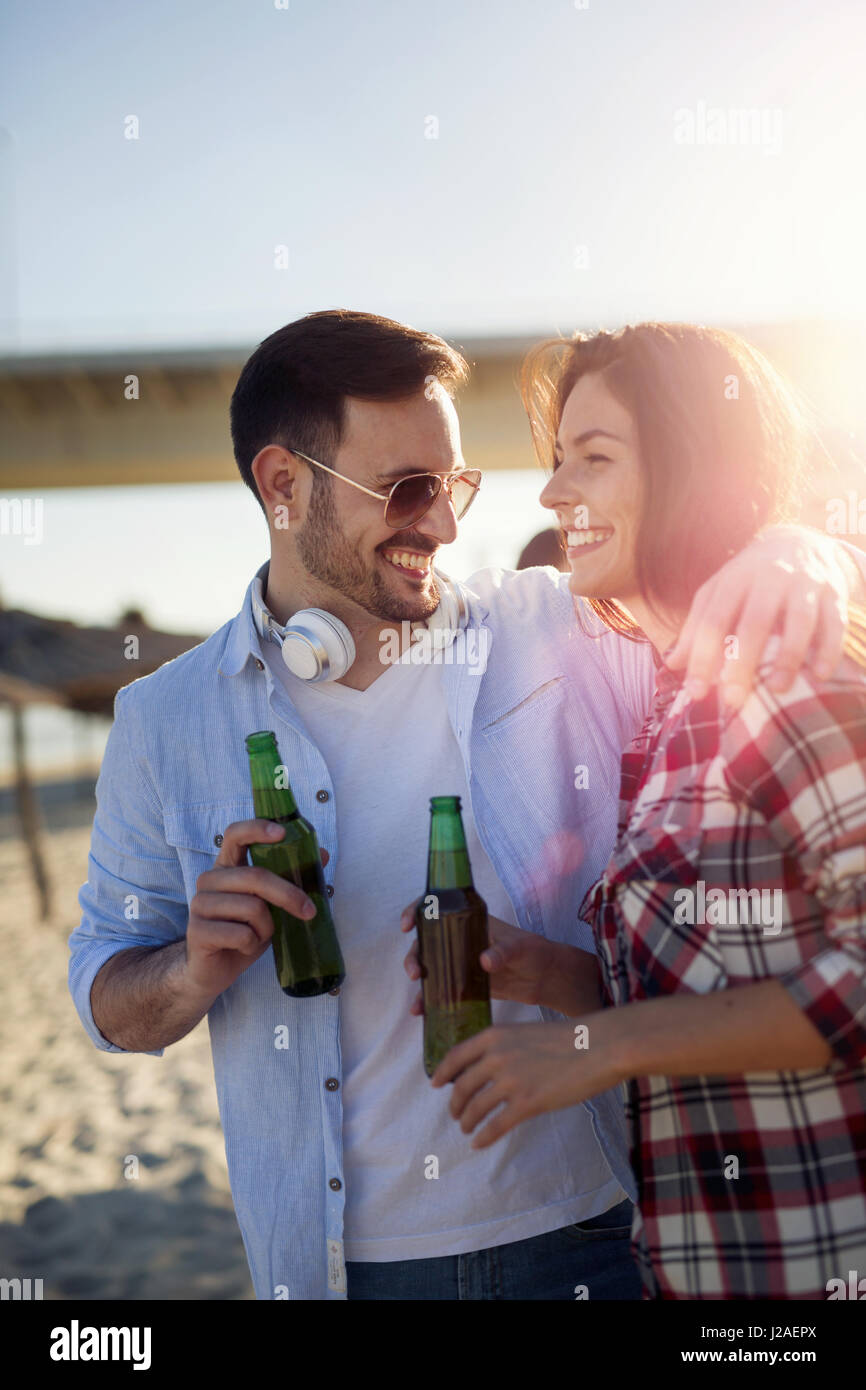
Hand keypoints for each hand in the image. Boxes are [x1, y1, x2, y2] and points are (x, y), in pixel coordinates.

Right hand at [185, 819, 327, 1000]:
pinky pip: (241, 934)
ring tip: (260, 935)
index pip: (235, 834)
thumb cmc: (245, 931)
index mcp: (227, 867)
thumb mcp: (272, 905)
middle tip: (309, 911)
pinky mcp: (196, 931)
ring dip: (267, 927)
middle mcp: (209, 880)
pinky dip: (252, 944)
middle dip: (288, 895)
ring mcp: (199, 904)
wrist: (215, 970)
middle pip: (255, 877)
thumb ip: (291, 880)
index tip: (282, 833)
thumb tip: (323, 854)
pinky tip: (243, 947)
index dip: (257, 828)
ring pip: (251, 908)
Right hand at [400, 906, 555, 1014]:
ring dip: (419, 980)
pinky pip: (440, 988)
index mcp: (470, 920)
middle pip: (426, 941)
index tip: (408, 925)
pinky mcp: (464, 983)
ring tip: (418, 1001)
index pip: (436, 907)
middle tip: (417, 973)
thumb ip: (503, 952)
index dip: (417, 911)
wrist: (545, 978)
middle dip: (414, 956)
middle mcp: (460, 938)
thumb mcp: (520, 947)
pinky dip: (428, 1000)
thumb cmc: (534, 952)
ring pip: (429, 965)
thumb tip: (484, 961)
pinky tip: (421, 1011)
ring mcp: (460, 961)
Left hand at [431, 1018, 619, 1148]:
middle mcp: (497, 1057)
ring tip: (467, 1129)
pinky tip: (479, 1143)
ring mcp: (511, 1081)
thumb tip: (490, 1068)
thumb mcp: (527, 1033)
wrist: (598, 1046)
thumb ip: (506, 1047)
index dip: (442, 1072)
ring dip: (467, 1121)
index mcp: (495, 1036)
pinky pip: (496, 1125)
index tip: (435, 1084)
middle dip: (455, 1104)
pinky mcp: (527, 1103)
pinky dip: (483, 1137)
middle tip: (455, 1114)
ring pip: (476, 1108)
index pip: (456, 1055)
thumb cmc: (570, 1039)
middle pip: (462, 1086)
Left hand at [667, 525, 854, 707]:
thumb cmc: (750, 578)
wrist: (799, 541)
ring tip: (776, 690)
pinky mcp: (834, 593)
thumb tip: (672, 665)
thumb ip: (697, 626)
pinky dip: (829, 650)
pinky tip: (819, 675)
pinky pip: (836, 623)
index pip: (714, 619)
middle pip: (755, 621)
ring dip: (788, 657)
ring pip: (799, 621)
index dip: (703, 656)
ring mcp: (805, 584)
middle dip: (742, 662)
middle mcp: (770, 577)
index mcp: (735, 578)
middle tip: (733, 700)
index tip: (696, 691)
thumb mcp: (719, 592)